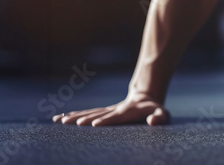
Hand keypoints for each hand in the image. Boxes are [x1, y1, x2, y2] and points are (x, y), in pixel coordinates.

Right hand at [51, 94, 169, 125]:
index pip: (115, 117)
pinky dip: (73, 115)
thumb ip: (160, 117)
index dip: (106, 120)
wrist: (146, 99)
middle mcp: (114, 110)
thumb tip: (154, 121)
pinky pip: (86, 113)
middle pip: (97, 114)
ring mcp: (107, 111)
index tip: (94, 124)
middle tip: (70, 122)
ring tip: (60, 120)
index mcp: (127, 113)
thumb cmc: (156, 110)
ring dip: (74, 116)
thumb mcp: (163, 114)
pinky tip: (60, 118)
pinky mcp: (102, 112)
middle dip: (84, 119)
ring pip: (89, 113)